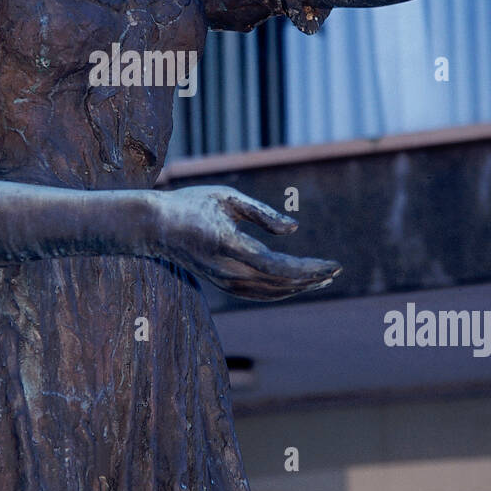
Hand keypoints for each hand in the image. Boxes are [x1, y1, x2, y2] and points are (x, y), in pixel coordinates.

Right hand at [151, 185, 340, 300]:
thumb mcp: (227, 197)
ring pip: (270, 293)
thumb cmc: (191, 204)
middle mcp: (227, 270)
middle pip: (279, 283)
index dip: (309, 269)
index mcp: (229, 245)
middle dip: (311, 279)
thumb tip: (294, 229)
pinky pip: (259, 293)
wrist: (154, 227)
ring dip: (299, 287)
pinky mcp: (222, 284)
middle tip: (336, 270)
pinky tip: (297, 283)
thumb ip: (262, 213)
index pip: (278, 266)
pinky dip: (282, 290)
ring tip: (323, 278)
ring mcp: (223, 281)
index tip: (333, 264)